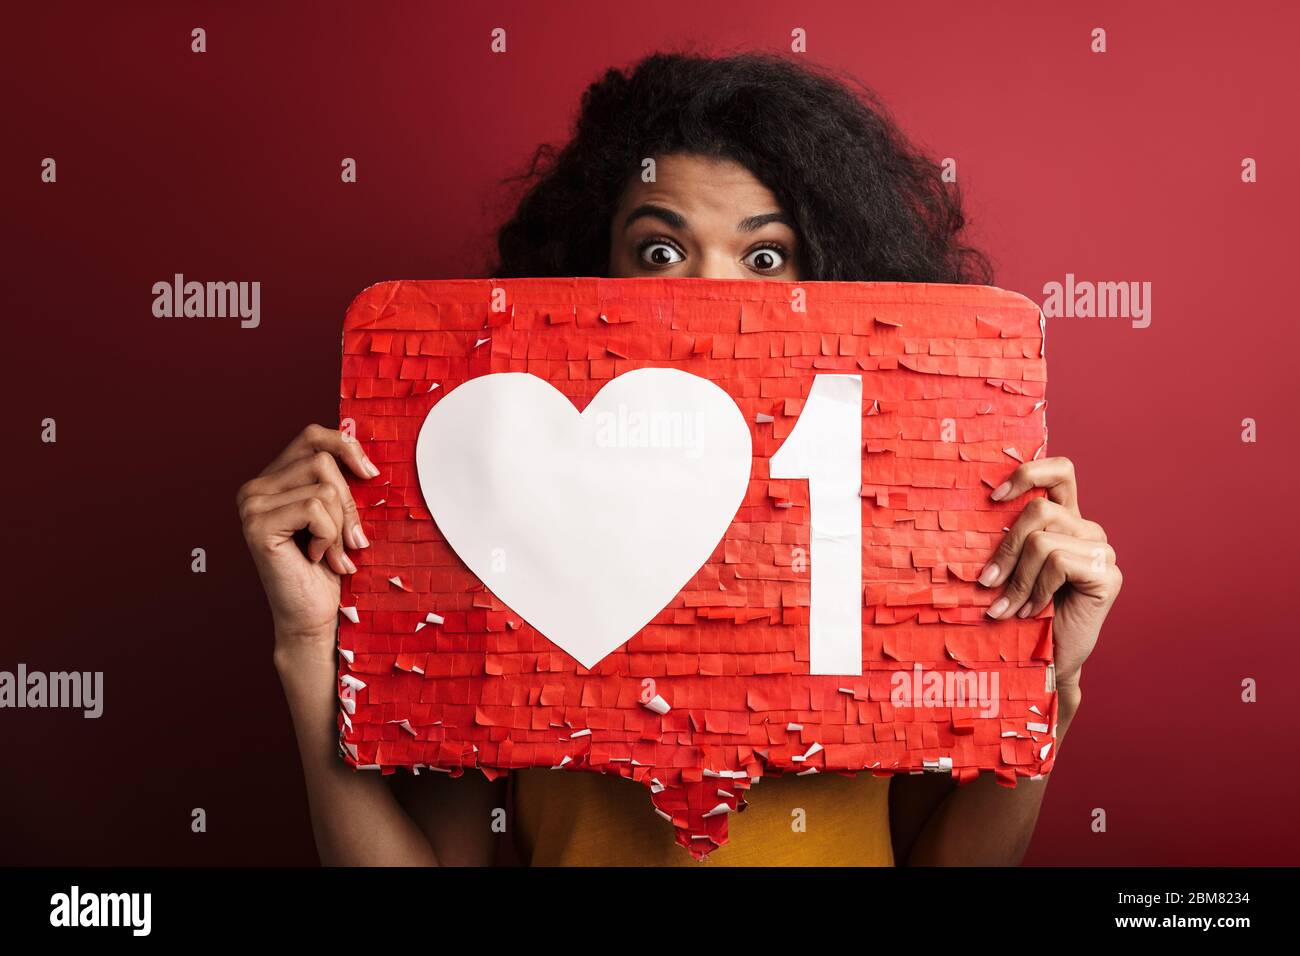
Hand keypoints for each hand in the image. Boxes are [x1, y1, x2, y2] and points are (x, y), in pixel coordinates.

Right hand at [237, 424, 379, 660]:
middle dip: (349, 503)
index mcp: (273, 479)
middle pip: (323, 460)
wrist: (313, 617)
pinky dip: (329, 536)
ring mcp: (252, 505)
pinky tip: (317, 557)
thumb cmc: (330, 569)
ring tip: (332, 553)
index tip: (370, 474)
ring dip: (340, 525)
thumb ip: (340, 483)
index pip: (312, 436)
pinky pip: (314, 508)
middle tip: (351, 540)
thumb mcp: (340, 516)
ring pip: (323, 486)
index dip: (346, 446)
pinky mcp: (257, 524)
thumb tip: (365, 458)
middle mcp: (255, 487)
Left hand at [976, 457, 1121, 689]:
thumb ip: (1003, 539)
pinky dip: (1036, 589)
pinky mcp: (1109, 575)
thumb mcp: (1007, 568)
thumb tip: (962, 516)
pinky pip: (1058, 563)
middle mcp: (1087, 529)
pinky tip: (1032, 611)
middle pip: (1039, 510)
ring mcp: (1102, 551)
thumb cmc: (1020, 613)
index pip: (1059, 470)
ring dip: (1017, 579)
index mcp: (1065, 519)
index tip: (993, 499)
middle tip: (986, 582)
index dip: (1028, 473)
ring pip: (1042, 541)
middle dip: (1005, 549)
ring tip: (1008, 607)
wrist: (1047, 660)